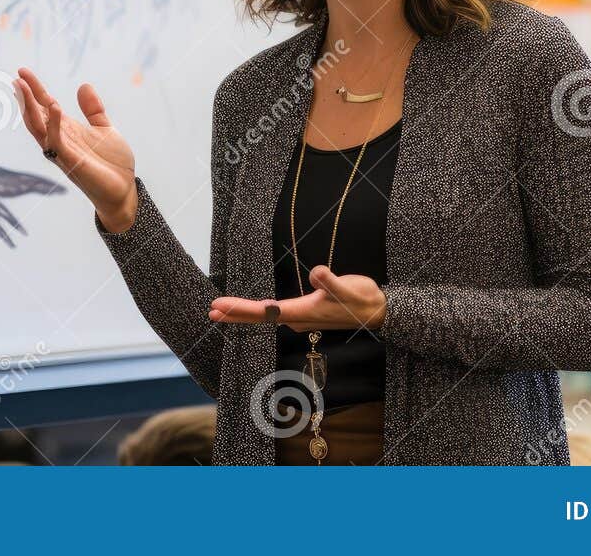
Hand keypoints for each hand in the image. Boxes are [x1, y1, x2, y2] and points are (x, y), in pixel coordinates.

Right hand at [15, 66, 137, 230]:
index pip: (45, 106)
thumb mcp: (105, 129)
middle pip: (35, 116)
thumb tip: (83, 86)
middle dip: (26, 97)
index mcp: (67, 130)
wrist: (124, 190)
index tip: (22, 71)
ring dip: (30, 108)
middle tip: (17, 77)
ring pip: (39, 128)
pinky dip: (53, 124)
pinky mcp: (72, 161)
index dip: (35, 89)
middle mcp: (60, 140)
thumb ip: (93, 109)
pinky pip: (57, 141)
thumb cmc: (112, 164)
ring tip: (23, 87)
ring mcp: (63, 151)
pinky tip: (55, 106)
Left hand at [208, 265, 386, 332]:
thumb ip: (332, 282)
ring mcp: (303, 317)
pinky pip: (276, 313)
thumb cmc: (362, 299)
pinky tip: (255, 310)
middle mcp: (299, 318)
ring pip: (267, 316)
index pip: (265, 312)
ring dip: (245, 313)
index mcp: (303, 312)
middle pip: (261, 317)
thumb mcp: (349, 288)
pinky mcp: (308, 312)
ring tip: (223, 309)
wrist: (379, 311)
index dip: (240, 309)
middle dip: (235, 314)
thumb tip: (317, 272)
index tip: (218, 306)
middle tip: (210, 310)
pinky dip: (260, 311)